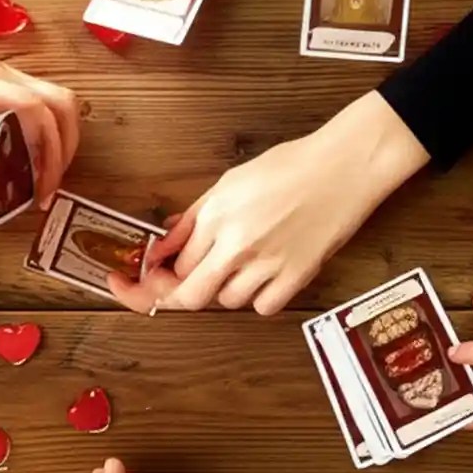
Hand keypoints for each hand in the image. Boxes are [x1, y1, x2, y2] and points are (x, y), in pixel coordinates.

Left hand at [0, 43, 79, 207]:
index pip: (35, 109)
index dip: (47, 148)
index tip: (39, 184)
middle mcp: (1, 74)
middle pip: (61, 102)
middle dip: (64, 146)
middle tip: (50, 183)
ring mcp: (5, 73)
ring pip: (57, 99)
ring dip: (60, 136)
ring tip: (46, 171)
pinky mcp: (2, 79)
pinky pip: (40, 100)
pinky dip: (46, 128)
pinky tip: (31, 155)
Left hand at [110, 92, 428, 315]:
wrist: (343, 167)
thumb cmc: (290, 166)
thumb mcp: (229, 182)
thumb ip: (193, 219)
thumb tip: (162, 244)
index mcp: (217, 217)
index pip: (170, 265)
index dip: (149, 277)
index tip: (128, 282)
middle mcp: (238, 245)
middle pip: (191, 296)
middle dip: (175, 294)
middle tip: (173, 284)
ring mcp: (268, 264)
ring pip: (227, 302)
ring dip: (221, 289)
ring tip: (234, 263)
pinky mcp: (297, 276)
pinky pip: (264, 307)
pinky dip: (258, 298)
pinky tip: (262, 276)